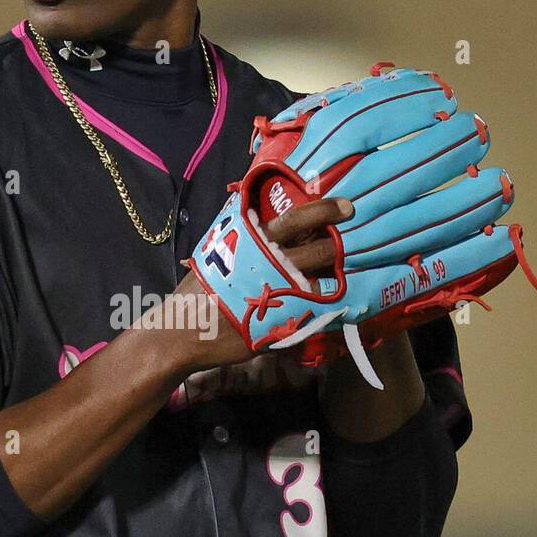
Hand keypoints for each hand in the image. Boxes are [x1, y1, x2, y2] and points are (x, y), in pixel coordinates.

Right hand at [163, 196, 354, 373]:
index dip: (323, 210)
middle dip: (338, 244)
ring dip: (335, 277)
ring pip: (320, 281)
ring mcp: (277, 295)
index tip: (345, 206)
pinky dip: (325, 306)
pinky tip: (333, 303)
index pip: (295, 218)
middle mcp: (269, 264)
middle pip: (316, 249)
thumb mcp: (218, 250)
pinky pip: (312, 312)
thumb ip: (246, 238)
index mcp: (252, 242)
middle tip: (353, 240)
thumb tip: (268, 225)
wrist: (184, 331)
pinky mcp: (281, 323)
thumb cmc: (201, 289)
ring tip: (343, 273)